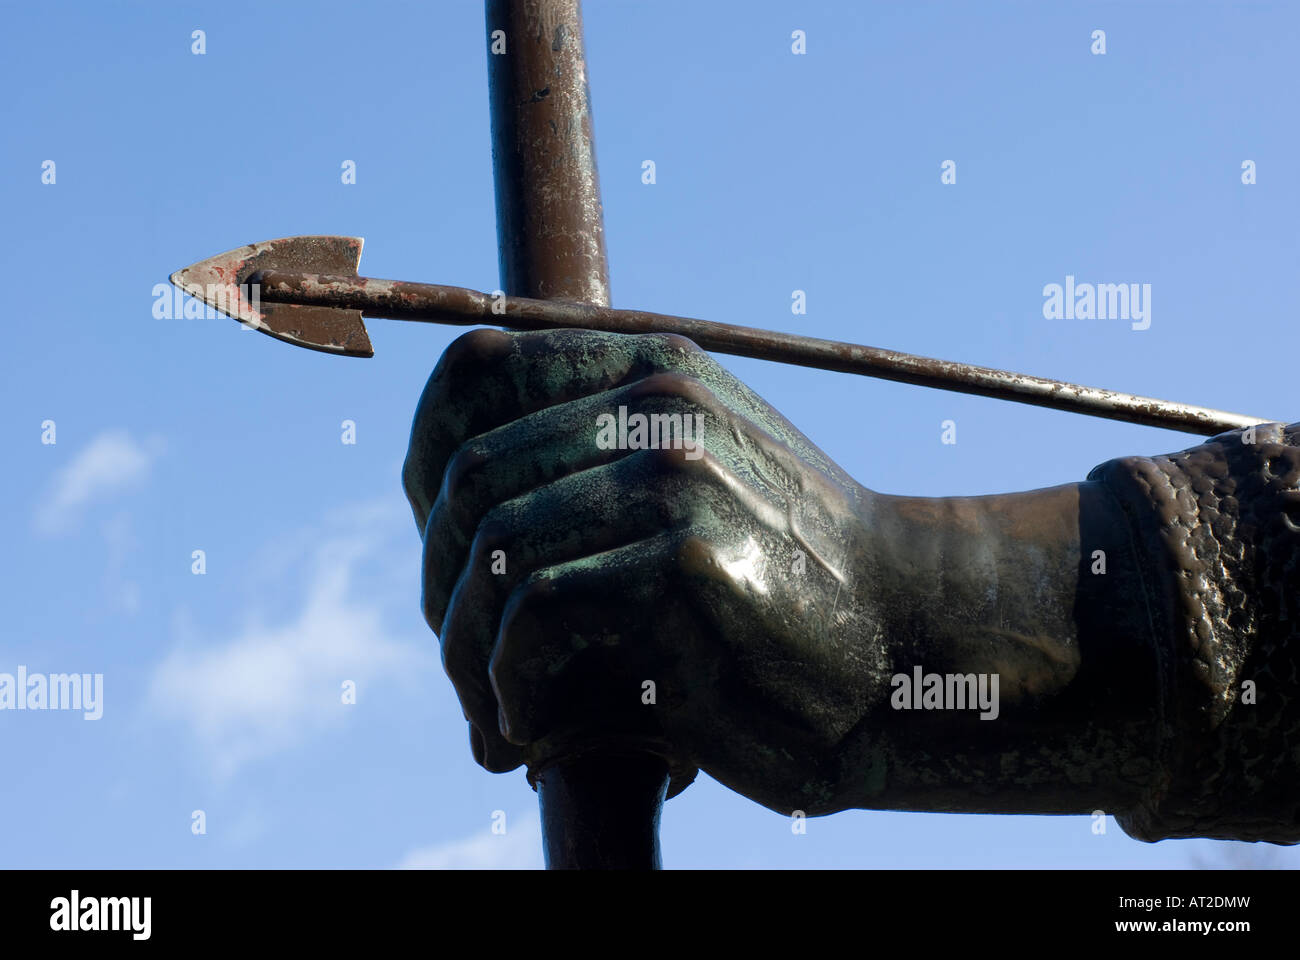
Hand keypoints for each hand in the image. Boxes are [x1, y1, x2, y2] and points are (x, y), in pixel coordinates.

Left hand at [402, 328, 881, 813]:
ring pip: (496, 549)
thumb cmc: (789, 579)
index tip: (440, 555)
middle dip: (443, 585)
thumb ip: (592, 458)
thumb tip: (441, 493)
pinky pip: (537, 615)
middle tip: (462, 659)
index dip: (425, 466)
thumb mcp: (696, 479)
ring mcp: (676, 475)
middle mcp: (661, 402)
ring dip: (467, 648)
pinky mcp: (685, 563)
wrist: (914, 641)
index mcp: (653, 368)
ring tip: (489, 710)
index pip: (476, 375)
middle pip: (473, 478)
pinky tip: (529, 727)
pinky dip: (510, 683)